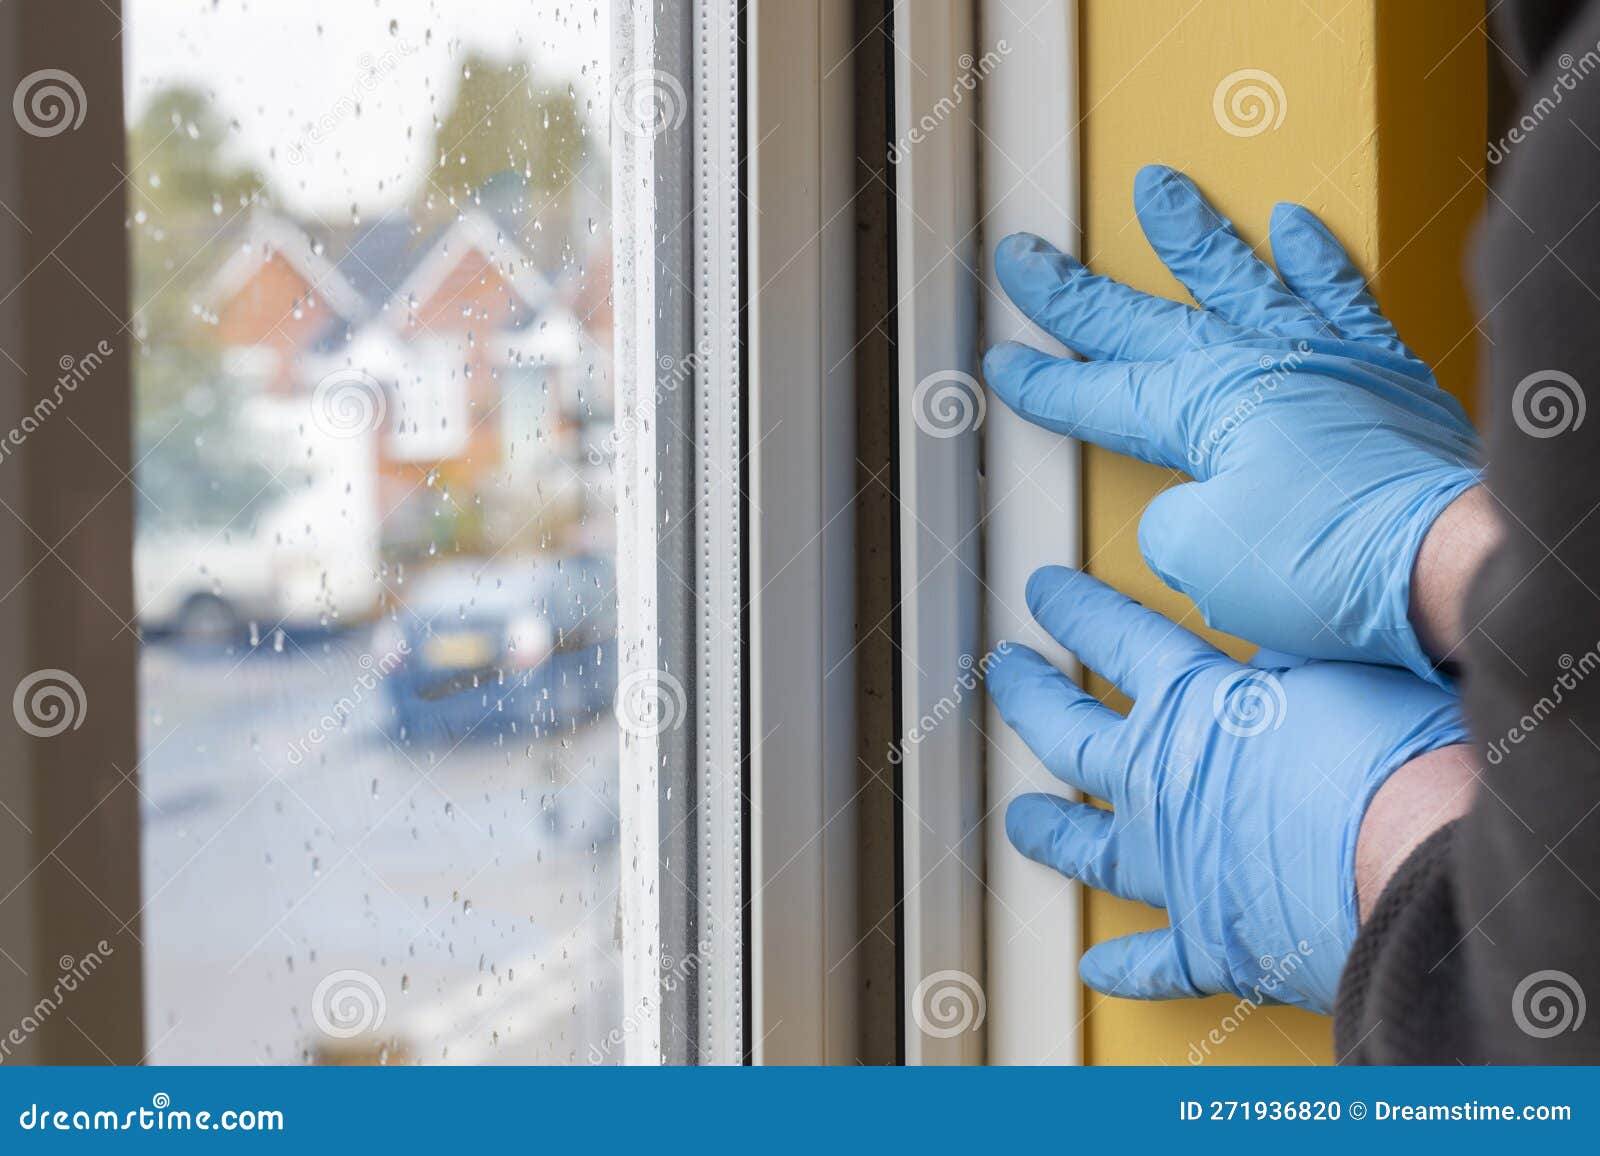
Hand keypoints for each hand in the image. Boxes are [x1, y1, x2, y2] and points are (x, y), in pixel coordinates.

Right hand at [983, 164, 1480, 681]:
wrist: (1445, 557)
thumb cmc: (1327, 556)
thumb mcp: (1207, 557)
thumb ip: (1174, 522)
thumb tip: (1189, 510)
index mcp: (1199, 407)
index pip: (1099, 391)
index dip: (1046, 383)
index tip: (1008, 365)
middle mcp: (1252, 363)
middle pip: (1142, 321)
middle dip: (1075, 295)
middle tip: (1028, 259)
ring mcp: (1318, 355)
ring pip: (1238, 277)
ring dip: (1189, 237)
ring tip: (1158, 191)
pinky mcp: (1378, 368)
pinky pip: (1340, 293)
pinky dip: (1315, 259)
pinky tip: (1293, 228)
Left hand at [989, 566, 1469, 1012]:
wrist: (1424, 855)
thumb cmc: (1395, 755)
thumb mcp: (1337, 660)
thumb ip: (1282, 653)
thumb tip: (1258, 644)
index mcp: (1192, 703)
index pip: (1114, 638)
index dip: (1074, 611)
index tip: (1044, 595)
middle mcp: (1161, 781)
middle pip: (1068, 733)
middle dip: (1029, 697)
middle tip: (1005, 675)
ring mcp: (1173, 864)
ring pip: (1087, 846)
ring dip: (1049, 831)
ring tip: (1021, 821)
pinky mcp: (1206, 940)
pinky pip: (1151, 961)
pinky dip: (1124, 967)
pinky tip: (1096, 966)